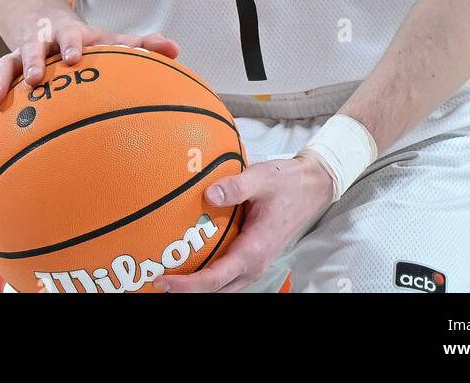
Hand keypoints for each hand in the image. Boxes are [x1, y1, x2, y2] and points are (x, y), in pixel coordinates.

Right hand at [0, 19, 179, 113]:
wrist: (40, 17)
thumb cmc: (84, 39)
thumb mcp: (108, 38)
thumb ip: (140, 44)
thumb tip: (177, 50)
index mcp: (70, 36)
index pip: (73, 36)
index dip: (73, 44)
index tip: (76, 57)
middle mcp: (42, 43)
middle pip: (34, 47)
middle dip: (33, 59)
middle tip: (35, 78)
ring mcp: (19, 55)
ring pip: (6, 63)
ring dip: (0, 79)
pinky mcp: (4, 69)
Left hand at [158, 155, 333, 292]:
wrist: (312, 188)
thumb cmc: (287, 183)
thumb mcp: (262, 178)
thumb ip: (236, 186)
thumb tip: (208, 195)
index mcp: (254, 251)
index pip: (215, 279)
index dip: (188, 286)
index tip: (163, 281)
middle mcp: (254, 265)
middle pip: (216, 290)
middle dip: (187, 291)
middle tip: (157, 279)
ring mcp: (255, 264)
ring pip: (222, 287)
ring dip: (198, 286)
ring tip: (171, 275)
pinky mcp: (254, 257)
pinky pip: (228, 276)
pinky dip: (209, 276)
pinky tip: (193, 261)